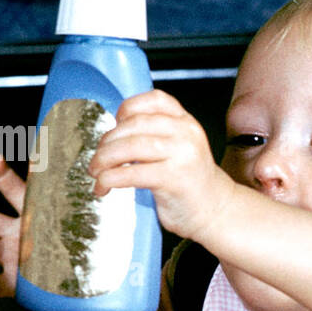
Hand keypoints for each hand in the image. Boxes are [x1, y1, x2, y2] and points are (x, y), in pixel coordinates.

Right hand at [0, 154, 86, 310]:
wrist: (80, 293)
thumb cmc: (85, 259)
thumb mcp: (93, 242)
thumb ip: (95, 232)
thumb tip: (115, 207)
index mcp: (39, 219)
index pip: (23, 193)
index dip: (10, 178)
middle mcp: (20, 234)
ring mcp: (11, 256)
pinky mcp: (11, 282)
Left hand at [87, 89, 235, 241]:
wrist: (215, 210)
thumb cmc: (189, 182)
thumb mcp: (178, 148)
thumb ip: (155, 134)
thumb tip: (113, 134)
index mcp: (186, 122)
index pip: (154, 100)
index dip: (128, 109)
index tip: (115, 125)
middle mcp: (187, 133)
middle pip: (135, 125)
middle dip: (107, 141)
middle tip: (97, 158)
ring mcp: (182, 155)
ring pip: (130, 147)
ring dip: (104, 160)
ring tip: (96, 172)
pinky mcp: (174, 179)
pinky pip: (131, 173)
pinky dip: (110, 179)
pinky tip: (104, 187)